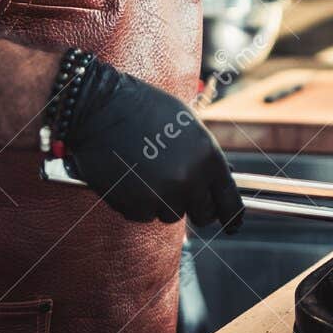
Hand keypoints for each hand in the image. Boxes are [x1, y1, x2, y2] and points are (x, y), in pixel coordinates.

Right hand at [63, 61, 242, 230]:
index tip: (232, 225)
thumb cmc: (144, 108)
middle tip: (177, 190)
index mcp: (208, 158)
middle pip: (202, 214)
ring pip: (170, 215)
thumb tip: (218, 183)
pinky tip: (129, 177)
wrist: (100, 106)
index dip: (231, 217)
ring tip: (146, 172)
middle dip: (193, 205)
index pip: (229, 202)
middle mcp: (189, 180)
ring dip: (161, 201)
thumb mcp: (187, 126)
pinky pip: (144, 215)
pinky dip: (137, 202)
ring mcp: (161, 195)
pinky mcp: (135, 204)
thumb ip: (205, 157)